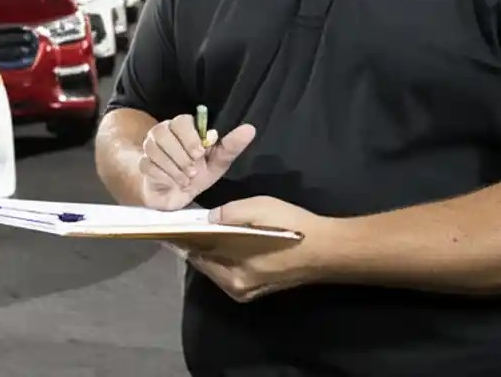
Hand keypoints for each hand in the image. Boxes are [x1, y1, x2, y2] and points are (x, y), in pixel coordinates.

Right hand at [138, 114, 255, 210]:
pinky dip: (165, 176)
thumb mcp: (218, 162)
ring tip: (187, 178)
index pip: (181, 120)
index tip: (201, 153)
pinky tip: (176, 183)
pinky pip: (149, 165)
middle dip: (181, 154)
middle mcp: (163, 133)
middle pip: (163, 132)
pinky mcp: (143, 165)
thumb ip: (231, 146)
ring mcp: (150, 148)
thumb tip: (250, 129)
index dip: (190, 137)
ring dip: (174, 167)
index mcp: (182, 128)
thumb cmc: (198, 173)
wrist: (177, 195)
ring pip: (154, 148)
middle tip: (193, 169)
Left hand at [178, 196, 331, 303]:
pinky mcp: (258, 290)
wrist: (328, 249)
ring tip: (202, 231)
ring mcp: (247, 291)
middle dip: (196, 245)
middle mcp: (236, 287)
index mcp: (233, 271)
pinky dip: (224, 258)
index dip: (184, 239)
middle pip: (205, 264)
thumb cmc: (292, 227)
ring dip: (210, 252)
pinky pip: (231, 273)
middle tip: (186, 225)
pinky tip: (225, 242)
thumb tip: (207, 219)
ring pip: (217, 269)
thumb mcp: (257, 208)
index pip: (196, 255)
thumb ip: (227, 214)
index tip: (172, 227)